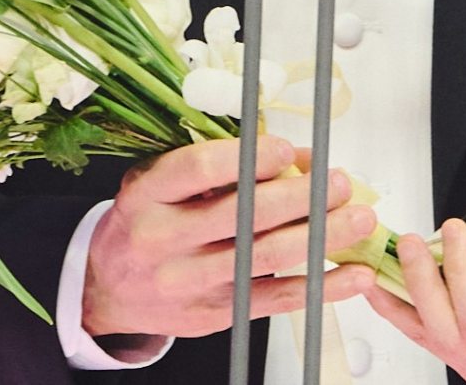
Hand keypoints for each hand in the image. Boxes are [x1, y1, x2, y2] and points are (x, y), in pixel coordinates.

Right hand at [80, 136, 375, 340]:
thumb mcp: (158, 180)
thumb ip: (216, 164)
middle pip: (242, 216)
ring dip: (320, 237)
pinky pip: (276, 299)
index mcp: (147, 195)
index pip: (200, 171)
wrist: (107, 290)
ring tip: (358, 219)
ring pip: (265, 257)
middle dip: (300, 197)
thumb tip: (293, 157)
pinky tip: (350, 275)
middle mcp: (164, 240)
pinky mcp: (215, 313)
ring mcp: (191, 282)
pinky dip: (319, 286)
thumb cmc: (143, 222)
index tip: (287, 150)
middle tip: (338, 182)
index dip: (249, 159)